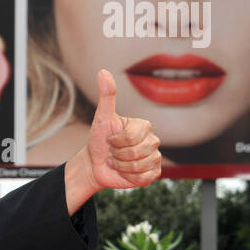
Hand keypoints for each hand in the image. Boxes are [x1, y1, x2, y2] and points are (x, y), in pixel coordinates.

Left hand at [85, 68, 162, 189]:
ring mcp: (155, 158)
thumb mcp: (101, 118)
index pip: (132, 137)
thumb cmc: (98, 140)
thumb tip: (103, 71)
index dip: (116, 141)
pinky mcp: (153, 174)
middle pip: (137, 151)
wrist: (95, 164)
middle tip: (113, 152)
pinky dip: (129, 177)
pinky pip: (144, 178)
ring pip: (140, 166)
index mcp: (144, 126)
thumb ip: (106, 96)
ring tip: (117, 162)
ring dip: (121, 166)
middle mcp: (153, 140)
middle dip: (117, 154)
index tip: (110, 140)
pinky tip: (124, 172)